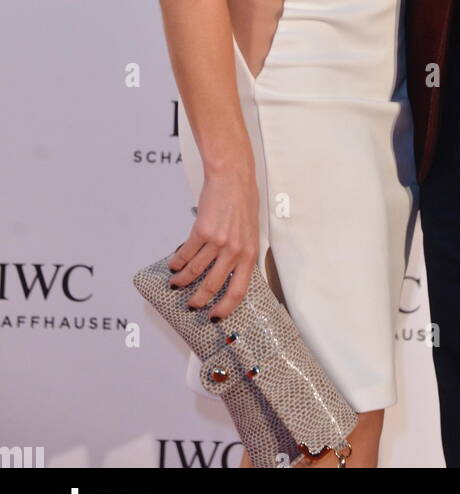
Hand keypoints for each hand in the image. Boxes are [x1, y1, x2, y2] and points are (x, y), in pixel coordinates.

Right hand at [168, 163, 259, 317]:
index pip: (238, 290)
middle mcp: (234, 251)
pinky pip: (186, 253)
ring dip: (182, 280)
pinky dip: (177, 262)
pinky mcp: (202, 231)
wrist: (233, 177)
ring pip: (195, 271)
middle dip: (198, 299)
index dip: (225, 307)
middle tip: (191, 304)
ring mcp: (217, 242)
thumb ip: (242, 252)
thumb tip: (231, 271)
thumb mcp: (251, 231)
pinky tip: (174, 265)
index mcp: (249, 253)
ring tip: (176, 284)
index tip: (215, 315)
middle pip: (212, 285)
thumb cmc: (243, 200)